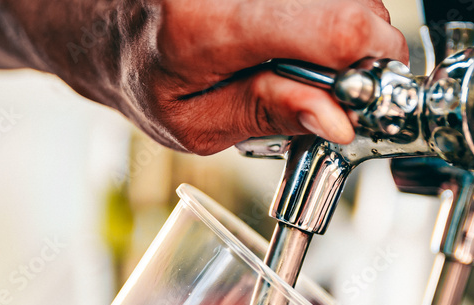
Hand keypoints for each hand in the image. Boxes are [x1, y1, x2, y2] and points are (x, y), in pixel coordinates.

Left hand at [0, 0, 407, 153]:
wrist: (96, 21)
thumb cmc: (139, 76)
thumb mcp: (194, 124)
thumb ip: (268, 115)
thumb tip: (339, 120)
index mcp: (205, 26)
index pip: (332, 27)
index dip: (373, 55)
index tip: (377, 81)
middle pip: (346, 2)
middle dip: (356, 45)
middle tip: (328, 80)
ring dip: (334, 26)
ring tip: (293, 56)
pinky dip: (311, 13)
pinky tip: (286, 32)